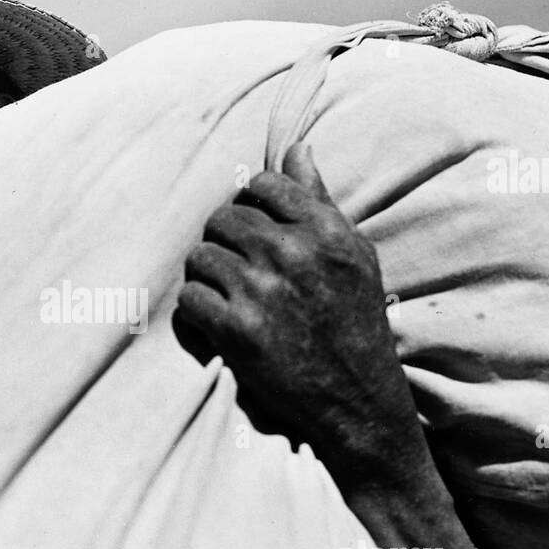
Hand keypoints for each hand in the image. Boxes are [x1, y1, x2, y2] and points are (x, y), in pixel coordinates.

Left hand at [172, 143, 425, 492]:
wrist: (358, 400)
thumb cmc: (356, 323)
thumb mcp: (354, 256)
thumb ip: (320, 201)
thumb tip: (297, 148)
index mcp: (326, 231)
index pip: (263, 184)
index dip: (250, 206)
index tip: (254, 232)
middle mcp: (294, 254)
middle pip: (223, 219)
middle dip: (224, 243)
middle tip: (237, 272)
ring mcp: (263, 292)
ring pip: (200, 256)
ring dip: (207, 278)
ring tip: (227, 298)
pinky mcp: (237, 331)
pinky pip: (189, 299)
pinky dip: (196, 313)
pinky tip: (216, 324)